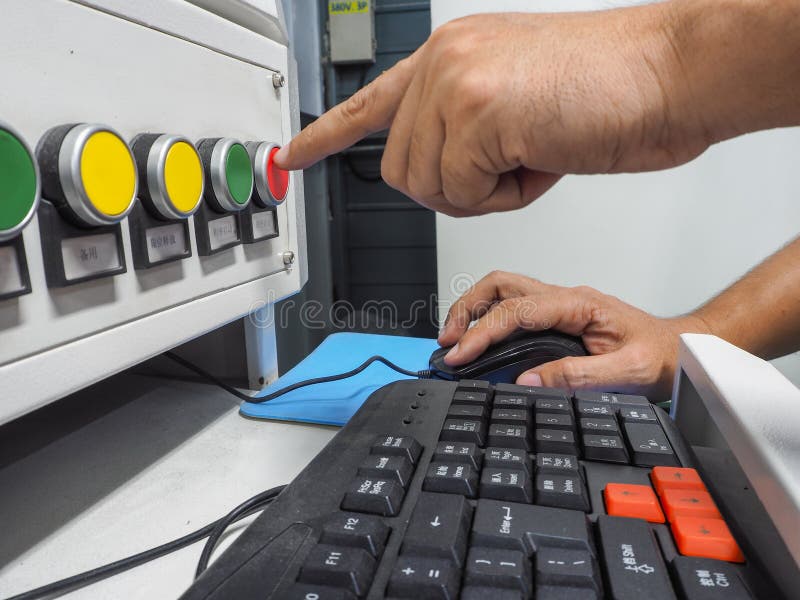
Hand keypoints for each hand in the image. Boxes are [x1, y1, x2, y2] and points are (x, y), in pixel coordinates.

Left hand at [274, 5, 711, 215]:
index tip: (292, 155)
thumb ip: (466, 124)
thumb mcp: (517, 98)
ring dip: (483, 193)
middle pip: (401, 170)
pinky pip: (463, 193)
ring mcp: (457, 82)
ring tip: (533, 153)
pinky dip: (506, 196)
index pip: (370, 102)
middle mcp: (444, 62)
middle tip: (508, 167)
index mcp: (450, 55)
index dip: (327, 136)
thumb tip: (441, 166)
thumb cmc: (609, 91)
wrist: (671, 73)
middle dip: (453, 188)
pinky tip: (542, 156)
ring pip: (428, 187)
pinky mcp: (478, 112)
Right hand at [437, 271, 710, 398]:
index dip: (483, 331)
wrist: (682, 349)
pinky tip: (479, 339)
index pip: (517, 309)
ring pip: (503, 290)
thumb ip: (577, 375)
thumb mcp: (627, 373)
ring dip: (473, 309)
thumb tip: (526, 380)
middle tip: (448, 342)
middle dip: (467, 308)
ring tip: (455, 340)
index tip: (460, 354)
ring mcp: (560, 304)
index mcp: (579, 304)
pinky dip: (488, 317)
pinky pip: (513, 306)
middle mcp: (565, 297)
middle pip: (501, 284)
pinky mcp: (558, 316)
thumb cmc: (662, 356)